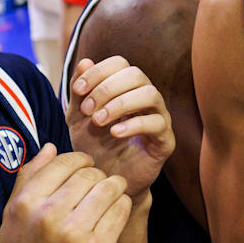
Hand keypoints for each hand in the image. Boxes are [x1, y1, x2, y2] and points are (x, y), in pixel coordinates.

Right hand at [0, 144, 132, 242]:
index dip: (80, 160)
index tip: (85, 167)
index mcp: (26, 203)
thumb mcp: (12, 214)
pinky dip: (122, 206)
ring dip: (115, 187)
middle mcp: (49, 216)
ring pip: (110, 188)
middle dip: (98, 175)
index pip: (65, 161)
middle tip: (98, 184)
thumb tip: (51, 147)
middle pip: (90, 174)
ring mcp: (75, 235)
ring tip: (111, 193)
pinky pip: (121, 212)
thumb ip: (29, 177)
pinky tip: (114, 211)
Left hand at [67, 56, 174, 199]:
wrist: (104, 180)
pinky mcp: (165, 140)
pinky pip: (157, 123)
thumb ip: (79, 92)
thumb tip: (84, 62)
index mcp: (126, 88)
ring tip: (99, 121)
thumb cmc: (94, 146)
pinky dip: (134, 124)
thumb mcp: (78, 118)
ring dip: (120, 104)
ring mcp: (159, 118)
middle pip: (136, 74)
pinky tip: (114, 133)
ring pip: (150, 94)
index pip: (120, 63)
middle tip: (87, 110)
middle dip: (107, 89)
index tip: (78, 90)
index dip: (98, 72)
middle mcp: (146, 98)